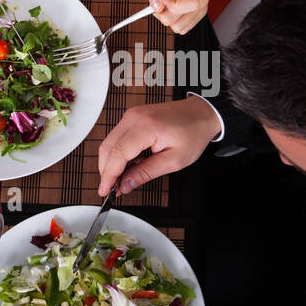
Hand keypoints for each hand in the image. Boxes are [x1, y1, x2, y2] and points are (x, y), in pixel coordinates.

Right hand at [97, 97, 220, 195]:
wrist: (201, 114)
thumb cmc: (193, 133)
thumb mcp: (174, 160)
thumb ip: (146, 173)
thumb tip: (125, 184)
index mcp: (146, 127)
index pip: (117, 154)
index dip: (108, 175)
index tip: (105, 191)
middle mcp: (134, 117)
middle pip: (108, 148)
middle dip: (107, 171)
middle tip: (113, 189)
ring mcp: (132, 115)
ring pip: (110, 142)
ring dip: (112, 163)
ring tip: (124, 178)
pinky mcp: (132, 117)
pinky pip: (117, 137)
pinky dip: (119, 153)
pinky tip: (131, 164)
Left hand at [145, 0, 212, 34]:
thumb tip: (155, 7)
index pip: (178, 7)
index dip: (166, 5)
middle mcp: (200, 0)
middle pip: (175, 23)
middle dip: (163, 13)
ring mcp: (202, 9)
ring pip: (178, 28)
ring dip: (169, 17)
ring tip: (170, 1)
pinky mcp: (201, 14)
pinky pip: (183, 28)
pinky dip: (176, 20)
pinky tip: (176, 6)